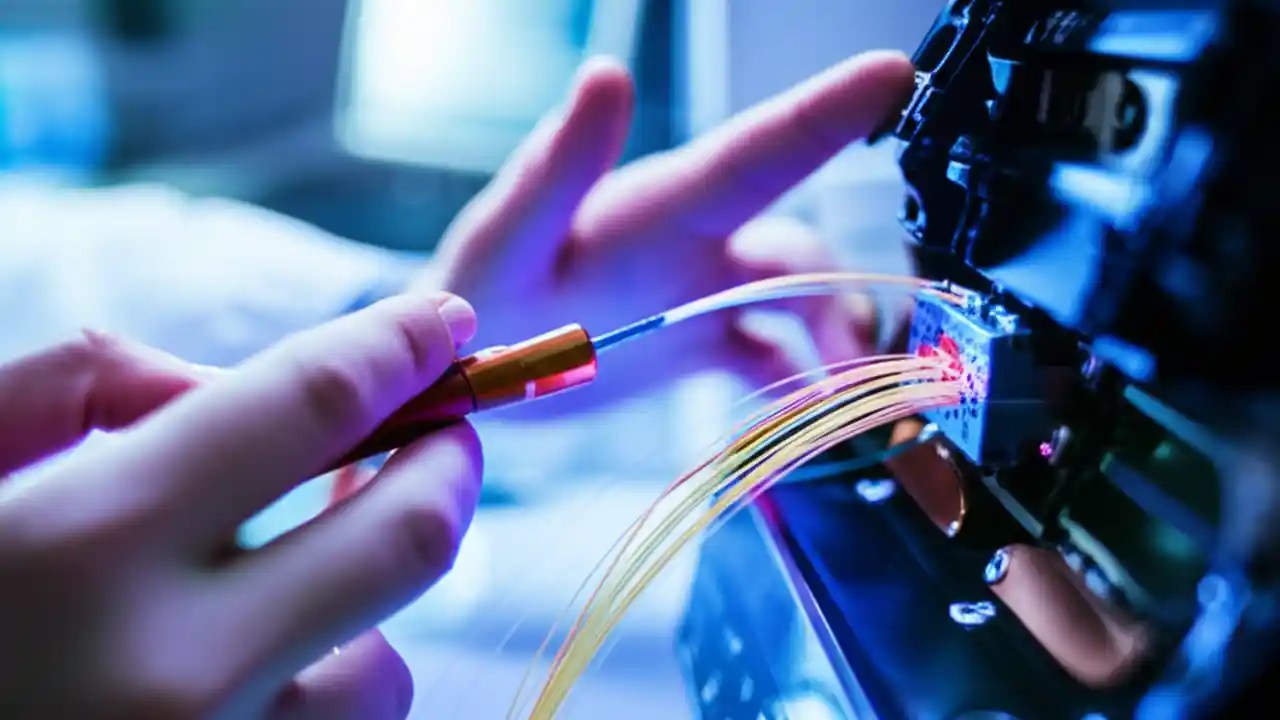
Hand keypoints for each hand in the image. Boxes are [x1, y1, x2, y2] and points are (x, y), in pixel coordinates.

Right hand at [0, 293, 481, 718]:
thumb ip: (69, 394)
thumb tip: (216, 385)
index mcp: (76, 550)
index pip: (310, 407)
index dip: (397, 348)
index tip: (442, 325)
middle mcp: (168, 675)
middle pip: (405, 538)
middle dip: (446, 465)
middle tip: (444, 430)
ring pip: (385, 668)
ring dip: (359, 610)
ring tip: (275, 596)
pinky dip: (320, 695)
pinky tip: (246, 682)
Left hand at [431, 51, 914, 408]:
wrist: (471, 366)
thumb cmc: (477, 290)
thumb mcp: (508, 238)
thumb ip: (556, 167)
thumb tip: (606, 73)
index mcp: (659, 204)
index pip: (756, 149)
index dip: (827, 112)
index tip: (895, 72)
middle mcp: (696, 239)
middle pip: (797, 246)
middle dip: (842, 287)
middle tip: (857, 352)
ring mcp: (702, 292)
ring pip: (798, 304)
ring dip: (826, 347)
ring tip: (833, 404)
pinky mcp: (698, 342)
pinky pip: (772, 360)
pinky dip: (796, 392)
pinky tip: (802, 430)